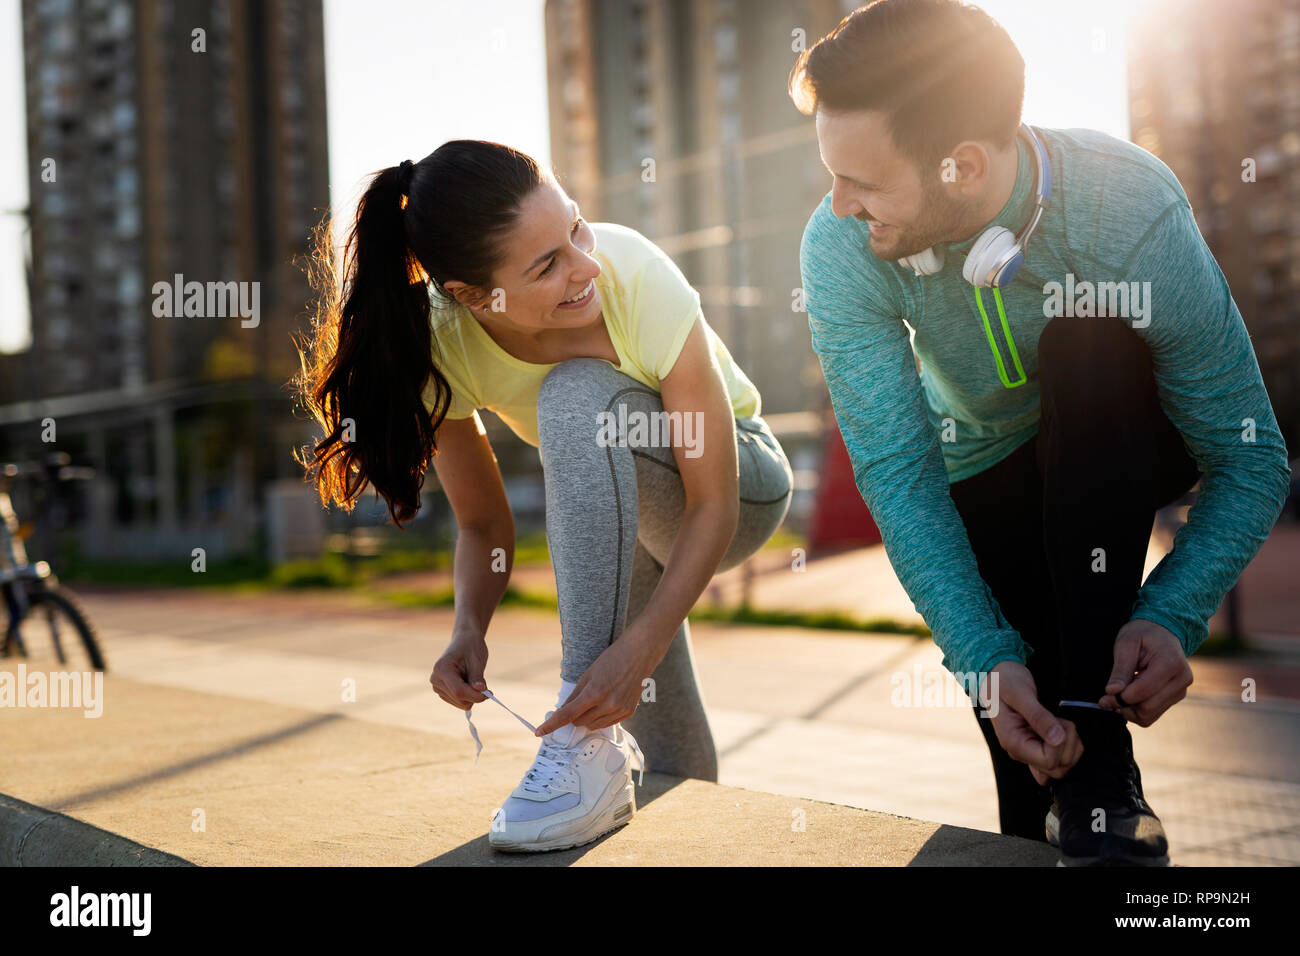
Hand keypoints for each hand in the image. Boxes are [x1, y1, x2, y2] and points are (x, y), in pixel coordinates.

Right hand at [430, 633, 488, 710]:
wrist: (464, 641)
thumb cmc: (471, 647)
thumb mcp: (476, 660)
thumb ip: (477, 676)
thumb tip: (481, 690)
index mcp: (441, 668)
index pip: (458, 691)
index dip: (476, 695)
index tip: (490, 693)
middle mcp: (435, 679)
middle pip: (460, 699)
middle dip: (475, 695)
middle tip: (484, 683)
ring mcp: (437, 687)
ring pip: (461, 703)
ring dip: (472, 695)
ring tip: (473, 678)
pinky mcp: (443, 692)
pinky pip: (460, 703)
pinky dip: (469, 696)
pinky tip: (469, 682)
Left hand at [534, 625, 662, 735]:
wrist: (639, 654)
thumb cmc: (611, 659)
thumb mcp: (588, 674)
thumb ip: (574, 696)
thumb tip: (562, 712)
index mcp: (594, 693)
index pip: (567, 715)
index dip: (551, 725)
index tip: (539, 732)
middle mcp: (608, 705)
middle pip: (579, 722)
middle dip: (575, 715)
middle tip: (582, 699)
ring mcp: (619, 710)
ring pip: (593, 726)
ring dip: (588, 717)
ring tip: (597, 697)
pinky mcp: (628, 712)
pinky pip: (607, 723)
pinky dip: (601, 717)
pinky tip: (608, 701)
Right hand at [987, 661, 1083, 785]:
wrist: (996, 675)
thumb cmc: (1004, 681)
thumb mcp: (1020, 693)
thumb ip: (1038, 716)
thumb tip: (1057, 738)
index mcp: (1013, 742)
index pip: (1049, 761)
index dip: (1061, 743)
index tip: (1057, 720)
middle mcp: (1020, 752)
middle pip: (1058, 769)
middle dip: (1069, 745)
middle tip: (1060, 720)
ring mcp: (1029, 751)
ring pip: (1062, 767)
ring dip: (1071, 746)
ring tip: (1060, 722)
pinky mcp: (1037, 747)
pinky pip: (1059, 762)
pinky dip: (1068, 748)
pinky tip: (1062, 729)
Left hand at [1099, 618, 1191, 726]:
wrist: (1163, 631)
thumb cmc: (1142, 633)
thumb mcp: (1126, 643)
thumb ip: (1120, 669)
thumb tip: (1112, 692)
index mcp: (1171, 662)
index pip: (1143, 691)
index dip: (1120, 698)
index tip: (1105, 696)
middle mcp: (1181, 679)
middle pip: (1147, 707)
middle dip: (1123, 705)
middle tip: (1107, 699)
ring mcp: (1181, 690)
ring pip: (1150, 715)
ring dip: (1130, 710)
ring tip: (1119, 695)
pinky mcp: (1176, 697)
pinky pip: (1154, 714)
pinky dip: (1138, 711)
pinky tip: (1129, 697)